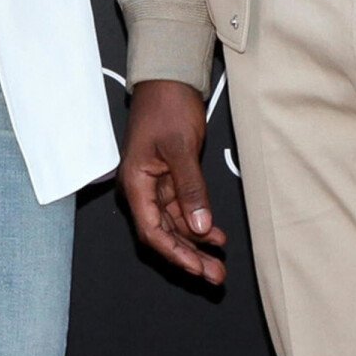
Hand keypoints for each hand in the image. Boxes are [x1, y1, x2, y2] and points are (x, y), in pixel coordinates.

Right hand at [118, 79, 226, 283]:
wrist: (170, 77)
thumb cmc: (167, 105)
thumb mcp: (180, 146)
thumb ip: (190, 187)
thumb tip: (200, 227)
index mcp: (135, 183)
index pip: (152, 231)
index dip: (174, 253)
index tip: (197, 268)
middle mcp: (143, 189)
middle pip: (164, 234)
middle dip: (189, 257)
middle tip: (215, 277)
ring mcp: (157, 184)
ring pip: (176, 225)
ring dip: (197, 245)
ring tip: (219, 265)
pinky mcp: (172, 177)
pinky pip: (184, 209)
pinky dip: (200, 224)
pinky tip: (217, 237)